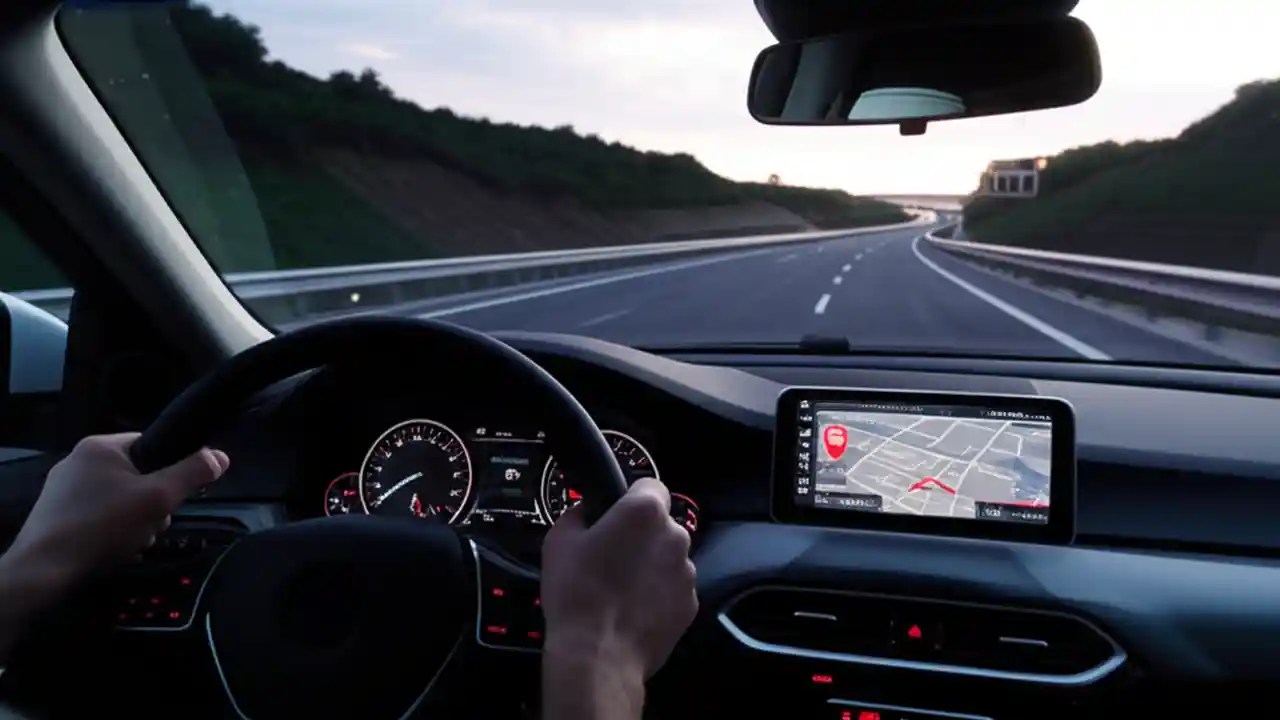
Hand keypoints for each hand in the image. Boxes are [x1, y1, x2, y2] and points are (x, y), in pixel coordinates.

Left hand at [0, 433, 227, 662]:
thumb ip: (192, 474)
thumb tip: (221, 456)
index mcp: (100, 446)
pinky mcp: (56, 516)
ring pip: (120, 500)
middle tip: (151, 526)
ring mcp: (63, 490)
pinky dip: (111, 533)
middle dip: (152, 506)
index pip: (151, 445)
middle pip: (138, 477)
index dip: (170, 471)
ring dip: (135, 522)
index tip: (172, 497)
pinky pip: (99, 517)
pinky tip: (113, 550)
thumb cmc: (103, 526)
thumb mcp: (158, 498)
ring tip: (131, 543)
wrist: (44, 570)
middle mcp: (78, 461)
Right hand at [541, 476, 696, 716]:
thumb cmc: (575, 591)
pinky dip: (658, 594)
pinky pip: (673, 588)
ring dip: (651, 565)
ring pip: (669, 557)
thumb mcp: (559, 539)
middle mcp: (675, 536)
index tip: (614, 516)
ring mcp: (687, 572)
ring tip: (620, 589)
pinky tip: (633, 610)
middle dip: (641, 535)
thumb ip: (580, 514)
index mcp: (645, 512)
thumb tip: (590, 512)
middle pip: (661, 524)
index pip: (650, 485)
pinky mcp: (691, 604)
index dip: (630, 498)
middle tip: (611, 556)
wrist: (597, 654)